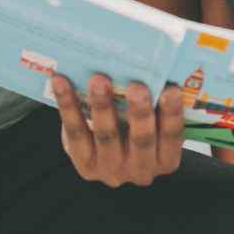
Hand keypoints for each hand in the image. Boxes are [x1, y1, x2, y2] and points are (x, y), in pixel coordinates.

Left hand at [51, 73, 184, 187]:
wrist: (110, 155)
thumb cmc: (137, 127)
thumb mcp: (153, 123)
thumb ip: (155, 103)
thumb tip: (154, 64)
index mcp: (165, 159)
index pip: (172, 137)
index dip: (172, 114)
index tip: (171, 89)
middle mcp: (142, 170)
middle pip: (141, 140)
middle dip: (139, 112)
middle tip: (137, 86)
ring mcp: (111, 170)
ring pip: (107, 136)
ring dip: (103, 105)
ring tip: (99, 79)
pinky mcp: (85, 164)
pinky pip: (76, 132)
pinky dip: (68, 105)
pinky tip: (61, 82)